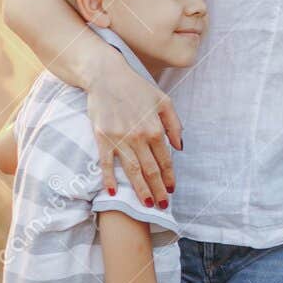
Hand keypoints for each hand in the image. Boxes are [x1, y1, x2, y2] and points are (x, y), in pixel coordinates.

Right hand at [86, 57, 182, 207]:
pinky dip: (109, 179)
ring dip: (140, 190)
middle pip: (150, 171)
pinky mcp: (102, 138)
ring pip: (132, 171)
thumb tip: (180, 147)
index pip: (165, 160)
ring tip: (146, 205)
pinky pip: (106, 163)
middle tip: (162, 206)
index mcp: (155, 129)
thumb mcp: (163, 101)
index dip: (169, 177)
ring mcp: (119, 139)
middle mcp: (138, 137)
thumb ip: (174, 124)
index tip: (172, 190)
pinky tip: (112, 193)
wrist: (106, 76)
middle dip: (158, 191)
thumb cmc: (136, 87)